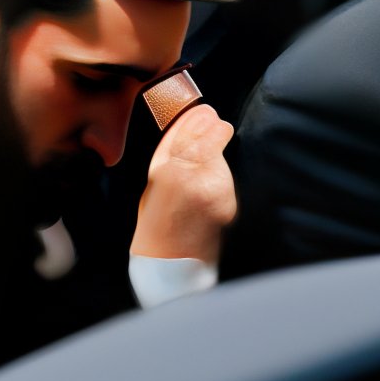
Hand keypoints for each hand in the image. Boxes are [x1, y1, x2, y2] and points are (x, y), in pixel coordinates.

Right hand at [132, 100, 235, 262]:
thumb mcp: (151, 188)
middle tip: (215, 123)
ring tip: (208, 161)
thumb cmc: (156, 228)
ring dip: (218, 153)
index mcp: (165, 171)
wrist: (171, 267)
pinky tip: (211, 185)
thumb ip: (169, 157)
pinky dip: (221, 177)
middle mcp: (191, 177)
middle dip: (213, 128)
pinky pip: (226, 179)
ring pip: (221, 156)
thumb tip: (189, 127)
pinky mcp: (228, 203)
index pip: (189, 129)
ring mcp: (213, 190)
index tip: (204, 113)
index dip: (198, 118)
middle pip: (210, 135)